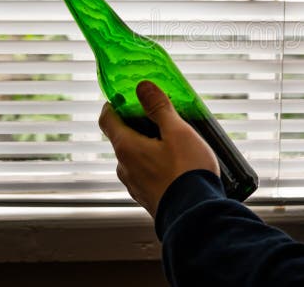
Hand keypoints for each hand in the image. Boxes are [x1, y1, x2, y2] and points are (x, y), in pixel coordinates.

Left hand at [99, 80, 219, 216]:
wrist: (196, 216)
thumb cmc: (186, 172)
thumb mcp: (177, 132)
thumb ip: (159, 108)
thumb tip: (143, 87)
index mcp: (126, 147)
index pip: (107, 119)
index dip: (114, 105)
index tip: (125, 97)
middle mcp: (125, 167)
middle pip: (123, 138)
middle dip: (138, 125)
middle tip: (160, 117)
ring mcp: (135, 186)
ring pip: (136, 158)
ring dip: (149, 147)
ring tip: (174, 143)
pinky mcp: (148, 198)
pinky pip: (146, 174)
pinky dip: (156, 165)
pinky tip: (177, 166)